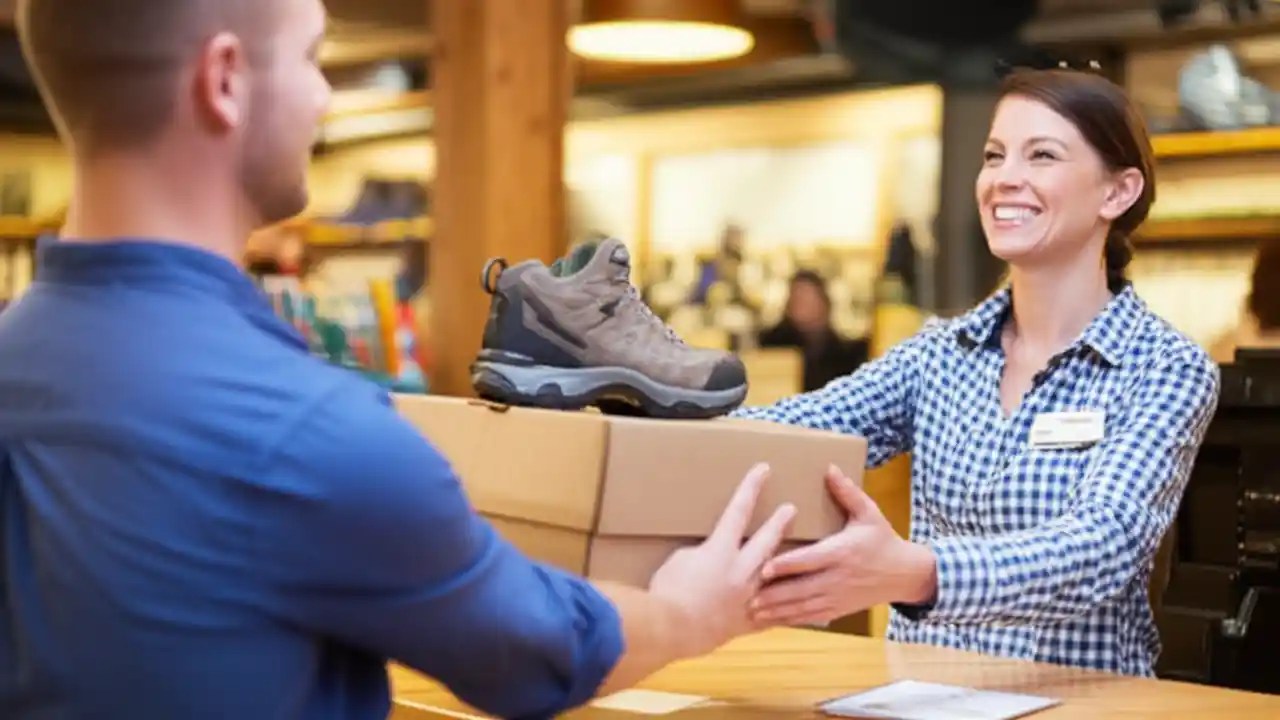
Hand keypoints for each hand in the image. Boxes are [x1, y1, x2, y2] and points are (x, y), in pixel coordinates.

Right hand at [648, 463, 796, 655]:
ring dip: (788, 562)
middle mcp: (740, 569)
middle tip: (792, 509)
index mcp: (720, 549)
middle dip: (780, 522)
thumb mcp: (679, 560)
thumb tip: (711, 556)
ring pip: (776, 575)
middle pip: (766, 540)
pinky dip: (785, 610)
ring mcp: (748, 595)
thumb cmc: (669, 590)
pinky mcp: (747, 621)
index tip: (764, 470)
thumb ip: (701, 553)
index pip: (739, 510)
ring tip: (801, 556)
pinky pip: (773, 614)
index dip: (751, 487)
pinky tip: (799, 608)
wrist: (672, 628)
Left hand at [749, 465, 936, 626]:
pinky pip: (811, 617)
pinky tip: (772, 621)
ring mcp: (837, 597)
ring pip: (803, 607)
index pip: (810, 560)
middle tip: (748, 595)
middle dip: (775, 594)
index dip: (787, 564)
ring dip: (778, 610)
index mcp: (842, 553)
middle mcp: (838, 578)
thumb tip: (829, 468)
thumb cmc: (882, 540)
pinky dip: (791, 620)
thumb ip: (847, 492)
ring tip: (753, 610)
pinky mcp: (837, 609)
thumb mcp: (869, 513)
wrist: (904, 574)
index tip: (765, 566)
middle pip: (801, 589)